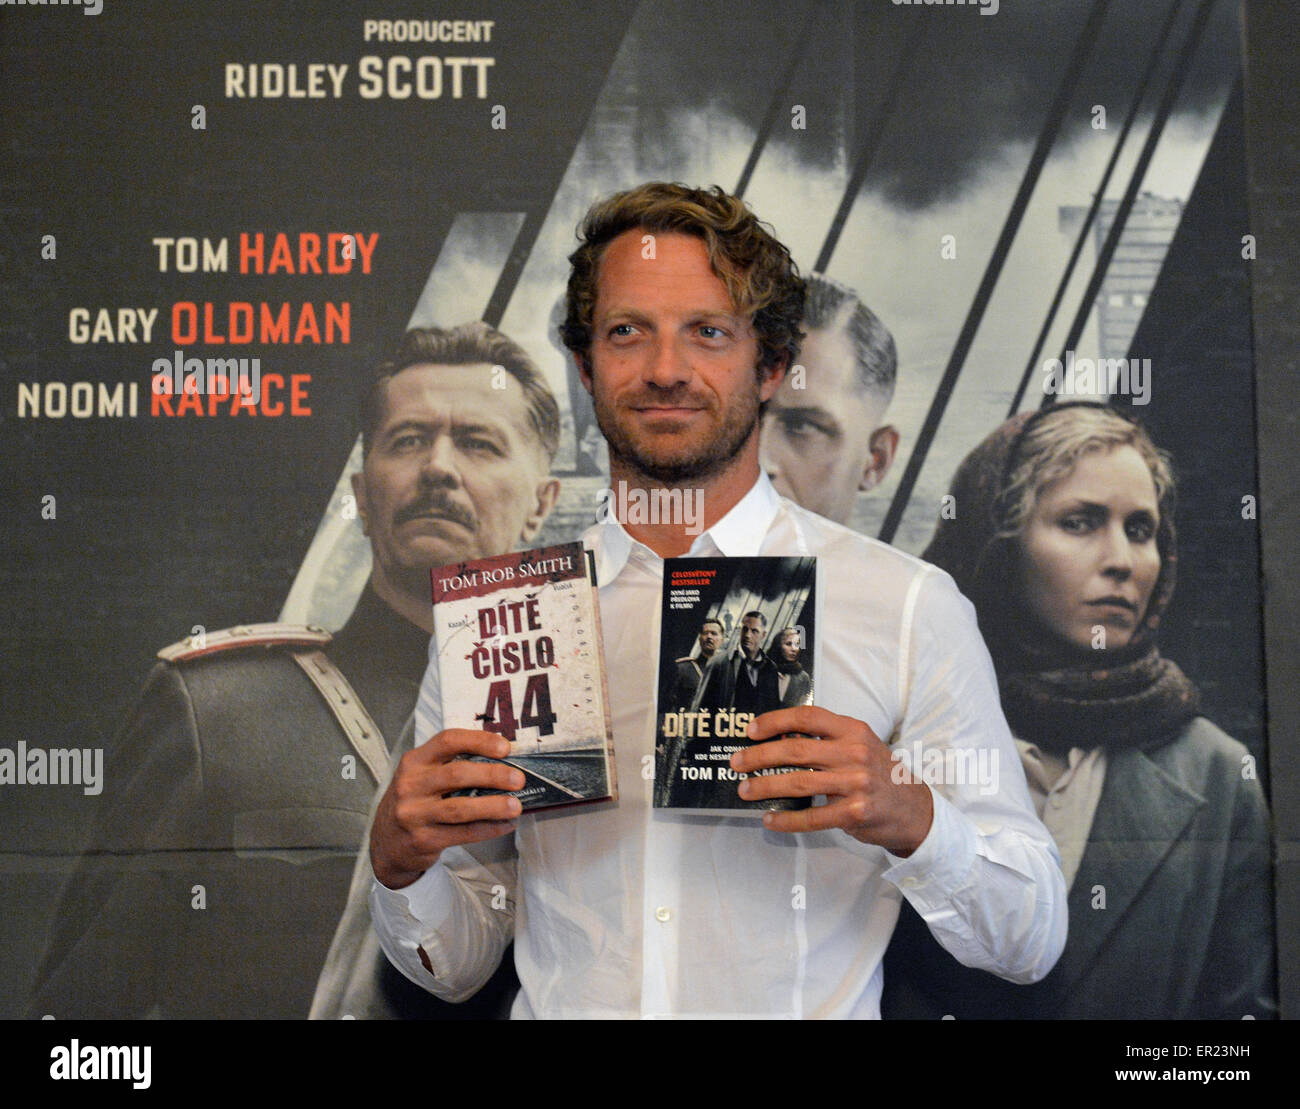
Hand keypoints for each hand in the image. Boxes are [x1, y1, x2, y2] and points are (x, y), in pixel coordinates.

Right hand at [371, 729, 523, 888]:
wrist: (387, 841)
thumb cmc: (416, 800)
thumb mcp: (423, 775)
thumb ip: (452, 764)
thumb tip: (504, 760)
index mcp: (415, 761)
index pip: (448, 741)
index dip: (478, 741)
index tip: (505, 747)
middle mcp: (411, 785)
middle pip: (457, 774)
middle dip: (492, 775)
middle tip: (518, 779)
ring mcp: (415, 814)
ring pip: (460, 808)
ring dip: (493, 806)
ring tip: (516, 806)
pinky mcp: (423, 840)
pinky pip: (463, 833)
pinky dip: (489, 829)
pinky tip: (505, 825)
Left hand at [731, 706, 932, 855]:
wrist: (914, 809)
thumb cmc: (879, 774)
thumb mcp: (859, 745)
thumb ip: (826, 739)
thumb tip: (777, 738)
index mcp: (853, 730)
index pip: (807, 717)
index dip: (775, 721)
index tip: (751, 730)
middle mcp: (855, 753)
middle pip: (796, 750)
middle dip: (759, 757)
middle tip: (736, 763)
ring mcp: (856, 783)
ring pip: (799, 782)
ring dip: (765, 786)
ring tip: (745, 789)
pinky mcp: (855, 813)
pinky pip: (812, 817)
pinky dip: (787, 820)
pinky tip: (770, 819)